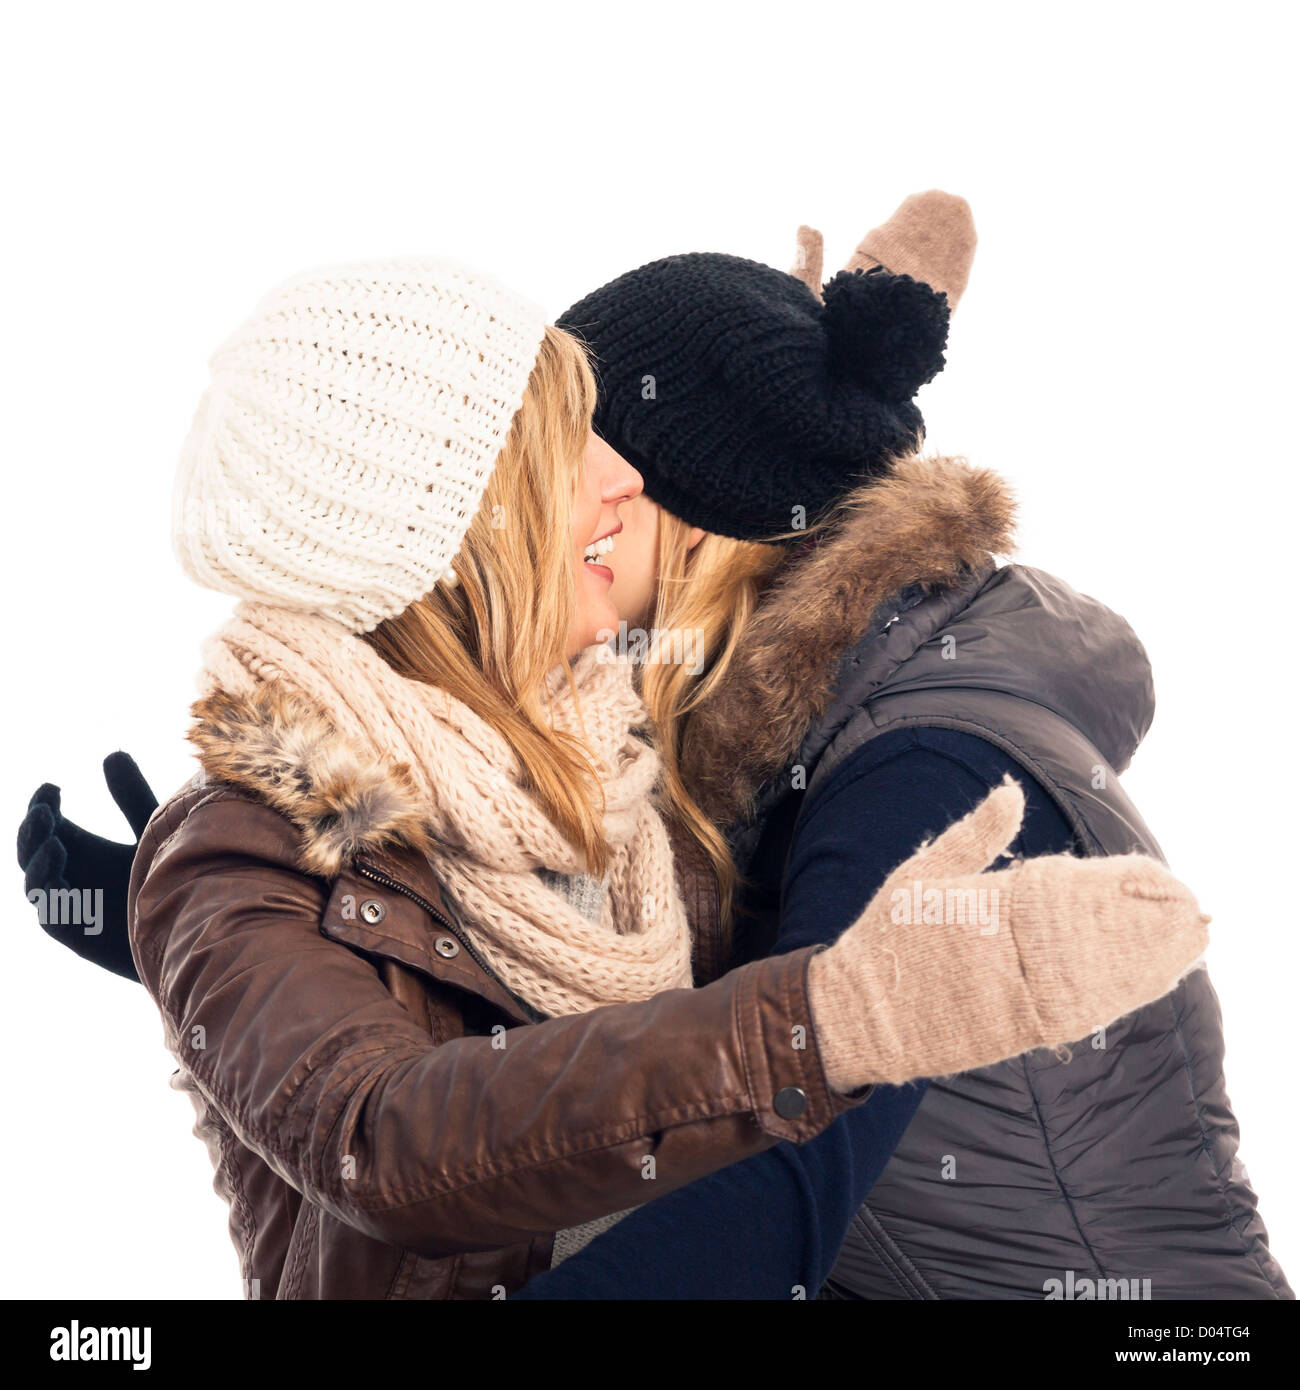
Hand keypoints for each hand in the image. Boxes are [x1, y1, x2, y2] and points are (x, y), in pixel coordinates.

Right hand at [16, 752, 156, 981]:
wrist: (197, 929)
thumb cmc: (174, 878)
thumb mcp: (152, 830)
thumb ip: (131, 797)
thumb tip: (111, 753)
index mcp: (83, 848)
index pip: (46, 824)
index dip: (40, 806)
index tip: (50, 787)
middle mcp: (71, 875)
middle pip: (31, 851)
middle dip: (32, 830)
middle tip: (46, 809)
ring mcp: (73, 906)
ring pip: (34, 883)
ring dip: (37, 861)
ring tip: (56, 840)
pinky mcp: (81, 935)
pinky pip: (52, 916)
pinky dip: (50, 896)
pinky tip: (63, 878)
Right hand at [807, 778, 1209, 1088]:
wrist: (859, 1012)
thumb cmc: (885, 938)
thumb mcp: (922, 873)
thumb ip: (975, 835)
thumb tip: (1012, 791)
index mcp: (989, 900)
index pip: (1072, 884)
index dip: (1119, 882)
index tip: (1155, 873)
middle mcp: (1009, 944)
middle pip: (1096, 928)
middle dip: (1146, 918)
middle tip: (1190, 907)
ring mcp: (1015, 989)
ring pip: (1100, 972)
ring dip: (1149, 958)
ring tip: (1187, 943)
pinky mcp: (1016, 1028)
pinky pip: (1081, 1012)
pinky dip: (1118, 997)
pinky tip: (1147, 985)